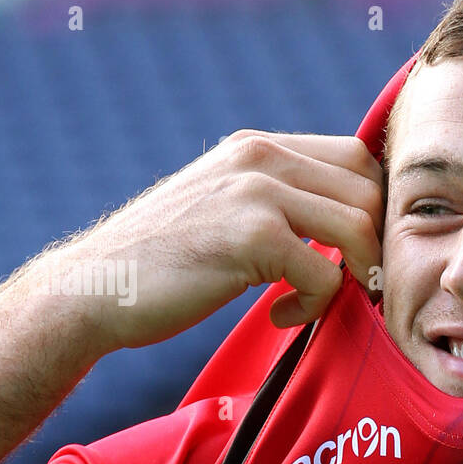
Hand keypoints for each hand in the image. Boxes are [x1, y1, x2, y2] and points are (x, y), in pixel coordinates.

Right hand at [24, 130, 383, 350]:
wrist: (93, 289)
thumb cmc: (162, 262)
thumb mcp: (223, 206)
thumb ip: (276, 198)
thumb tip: (346, 220)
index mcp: (257, 147)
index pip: (356, 159)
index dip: (368, 211)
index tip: (349, 255)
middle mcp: (261, 157)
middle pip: (368, 192)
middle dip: (369, 247)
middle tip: (341, 285)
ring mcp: (257, 192)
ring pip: (359, 229)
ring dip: (350, 277)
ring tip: (309, 300)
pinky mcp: (254, 237)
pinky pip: (326, 275)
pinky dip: (314, 306)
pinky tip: (279, 317)